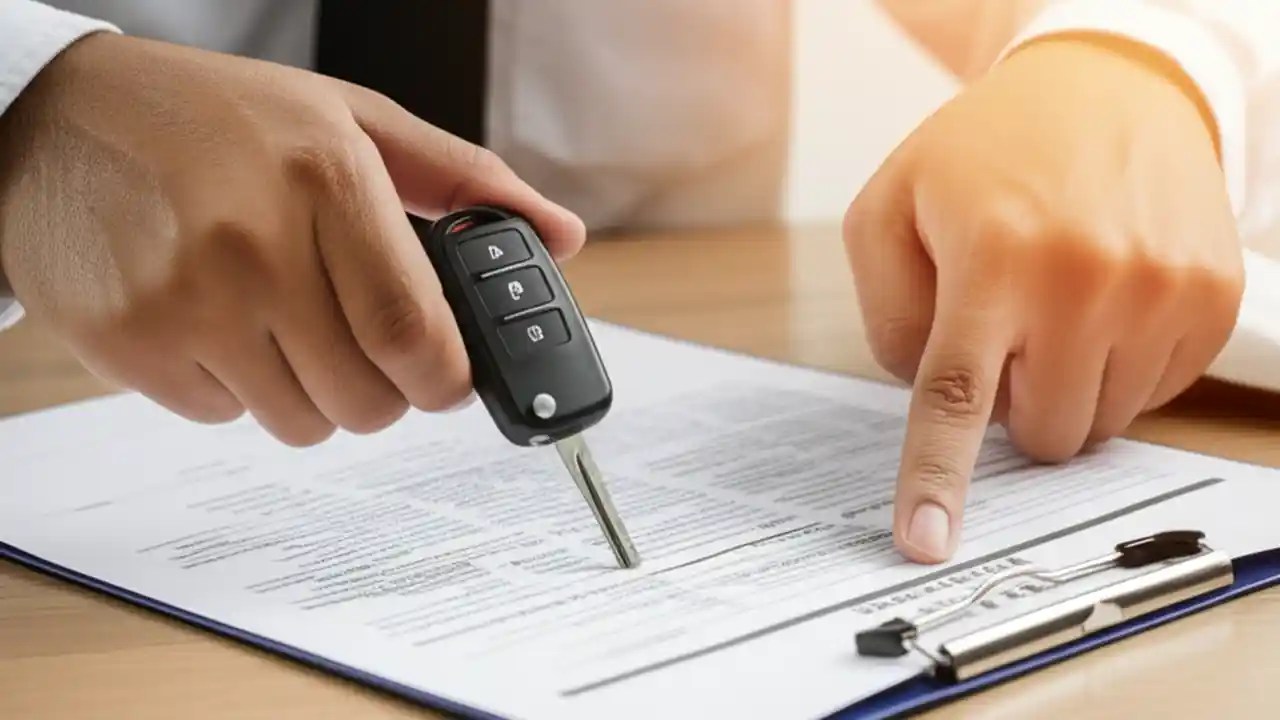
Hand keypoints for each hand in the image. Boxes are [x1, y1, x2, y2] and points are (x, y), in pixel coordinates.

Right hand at [0, 33, 583, 445]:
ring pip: (299, 421)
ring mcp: (187, 301)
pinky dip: (240, 388)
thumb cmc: (211, 115)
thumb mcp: (348, 116)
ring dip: (312, 391)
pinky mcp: (133, 344)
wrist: (50, 117)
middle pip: (366, 399)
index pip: (415, 335)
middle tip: (365, 346)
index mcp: (326, 178)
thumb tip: (559, 235)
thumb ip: (464, 180)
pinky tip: (220, 322)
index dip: (447, 379)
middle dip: (385, 391)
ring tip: (285, 321)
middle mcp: (255, 244)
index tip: (448, 377)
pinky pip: (227, 416)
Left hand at [843, 37, 1243, 562]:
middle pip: (1042, 432)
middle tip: (1008, 331)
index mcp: (995, 257)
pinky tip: (1106, 297)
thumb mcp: (890, 208)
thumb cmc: (983, 154)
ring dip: (1069, 385)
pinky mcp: (1213, 298)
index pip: (956, 397)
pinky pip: (1156, 393)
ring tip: (1059, 300)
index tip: (926, 544)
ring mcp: (1163, 291)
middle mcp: (1086, 279)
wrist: (1109, 88)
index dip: (938, 479)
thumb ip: (888, 313)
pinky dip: (1118, 366)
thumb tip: (928, 399)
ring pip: (1102, 423)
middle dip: (1015, 407)